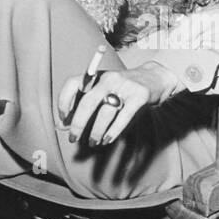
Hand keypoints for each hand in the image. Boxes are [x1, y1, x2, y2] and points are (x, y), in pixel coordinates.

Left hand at [57, 63, 177, 147]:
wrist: (156, 77)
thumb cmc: (123, 88)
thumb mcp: (105, 89)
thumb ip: (87, 103)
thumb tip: (65, 126)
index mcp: (97, 76)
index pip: (73, 83)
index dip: (63, 101)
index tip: (63, 118)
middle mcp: (108, 78)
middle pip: (88, 101)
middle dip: (78, 123)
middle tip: (73, 138)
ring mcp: (125, 86)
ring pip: (105, 112)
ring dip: (96, 131)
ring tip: (93, 142)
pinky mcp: (139, 96)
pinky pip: (123, 117)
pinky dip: (113, 131)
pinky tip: (107, 139)